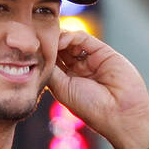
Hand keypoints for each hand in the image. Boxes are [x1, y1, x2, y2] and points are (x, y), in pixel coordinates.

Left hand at [46, 30, 148, 148]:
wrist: (121, 113)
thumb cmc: (92, 109)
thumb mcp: (62, 90)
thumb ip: (51, 70)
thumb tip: (38, 54)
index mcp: (68, 83)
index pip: (51, 63)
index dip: (41, 56)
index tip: (27, 51)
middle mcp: (79, 71)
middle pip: (59, 50)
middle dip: (48, 44)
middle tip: (36, 39)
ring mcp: (90, 60)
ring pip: (70, 42)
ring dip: (58, 39)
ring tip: (49, 40)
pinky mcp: (102, 52)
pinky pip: (83, 38)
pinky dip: (71, 36)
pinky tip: (63, 41)